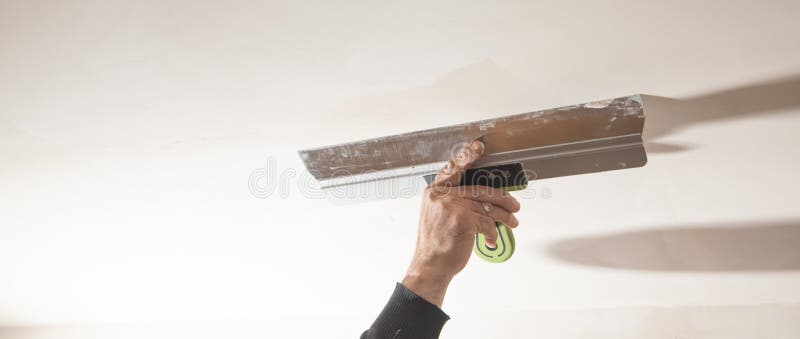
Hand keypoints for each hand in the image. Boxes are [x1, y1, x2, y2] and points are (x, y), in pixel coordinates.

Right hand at [402, 140, 520, 306]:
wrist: (430, 266)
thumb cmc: (436, 242)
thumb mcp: (438, 214)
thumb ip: (454, 200)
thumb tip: (482, 195)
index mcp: (434, 191)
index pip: (454, 168)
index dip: (467, 155)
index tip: (479, 146)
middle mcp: (441, 195)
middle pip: (480, 189)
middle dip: (502, 197)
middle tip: (514, 203)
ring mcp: (451, 206)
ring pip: (487, 207)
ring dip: (504, 215)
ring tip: (512, 221)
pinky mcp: (462, 220)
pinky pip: (487, 222)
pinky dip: (493, 232)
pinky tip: (492, 239)